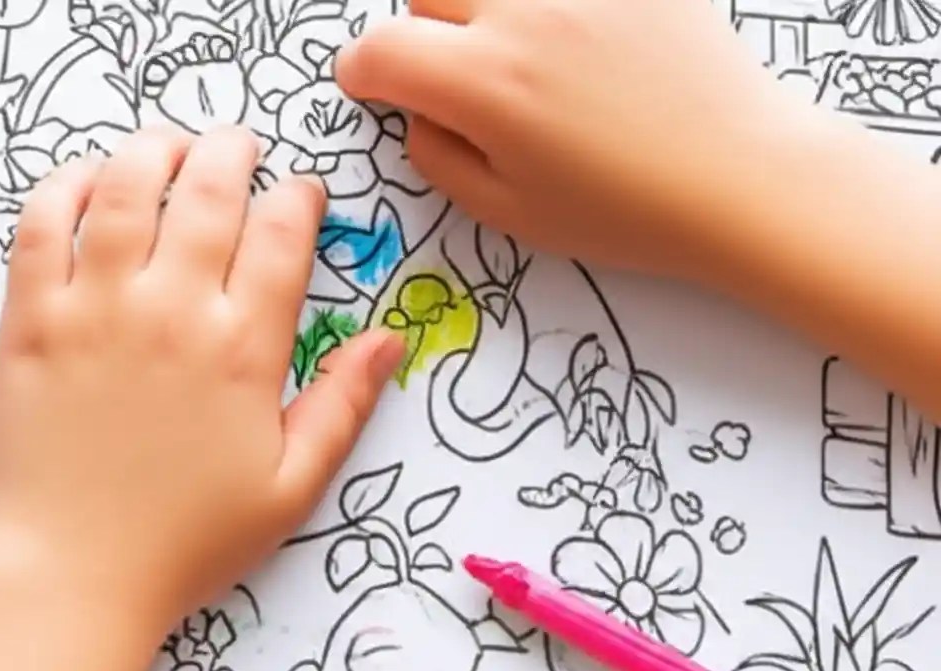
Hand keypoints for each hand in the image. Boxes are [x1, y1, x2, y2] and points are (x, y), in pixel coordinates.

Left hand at [0, 125, 403, 625]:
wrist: (65, 575)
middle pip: (209, 188)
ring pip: (125, 185)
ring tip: (169, 148)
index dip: (298, 197)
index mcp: (243, 350)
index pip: (281, 234)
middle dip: (232, 151)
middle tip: (238, 148)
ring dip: (154, 149)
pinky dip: (64, 184)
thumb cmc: (181, 542)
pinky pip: (42, 222)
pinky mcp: (29, 317)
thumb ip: (344, 406)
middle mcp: (172, 311)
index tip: (300, 194)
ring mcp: (94, 307)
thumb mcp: (289, 488)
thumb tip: (388, 339)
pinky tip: (87, 183)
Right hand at [336, 0, 823, 282]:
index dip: (361, 72)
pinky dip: (555, 7)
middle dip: (425, 31)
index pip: (379, 50)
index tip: (371, 85)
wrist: (743, 179)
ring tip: (524, 53)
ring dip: (485, 8)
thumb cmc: (627, 212)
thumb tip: (418, 115)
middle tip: (460, 74)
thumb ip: (438, 159)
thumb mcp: (510, 214)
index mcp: (484, 83)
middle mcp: (524, 12)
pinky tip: (581, 39)